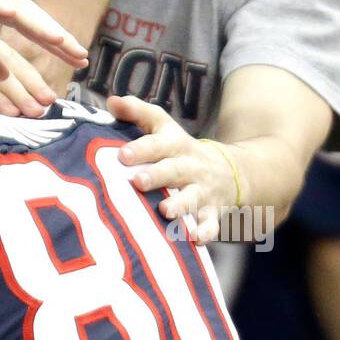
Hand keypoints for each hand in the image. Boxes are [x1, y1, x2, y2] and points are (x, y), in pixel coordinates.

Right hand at [0, 0, 87, 106]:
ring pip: (16, 9)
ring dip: (38, 24)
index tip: (80, 63)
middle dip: (57, 42)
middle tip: (82, 58)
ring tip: (59, 39)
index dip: (56, 48)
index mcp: (4, 8)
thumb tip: (1, 77)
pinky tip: (10, 12)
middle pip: (34, 23)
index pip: (34, 35)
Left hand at [107, 95, 240, 242]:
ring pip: (191, 197)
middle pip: (174, 169)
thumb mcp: (163, 127)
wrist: (228, 171)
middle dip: (157, 176)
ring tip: (164, 212)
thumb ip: (138, 112)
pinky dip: (205, 231)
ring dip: (179, 205)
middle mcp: (190, 166)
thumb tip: (111, 100)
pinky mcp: (212, 212)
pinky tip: (195, 239)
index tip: (122, 154)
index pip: (159, 142)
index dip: (142, 148)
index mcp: (175, 144)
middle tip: (137, 181)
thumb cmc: (179, 149)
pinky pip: (210, 223)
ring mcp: (202, 190)